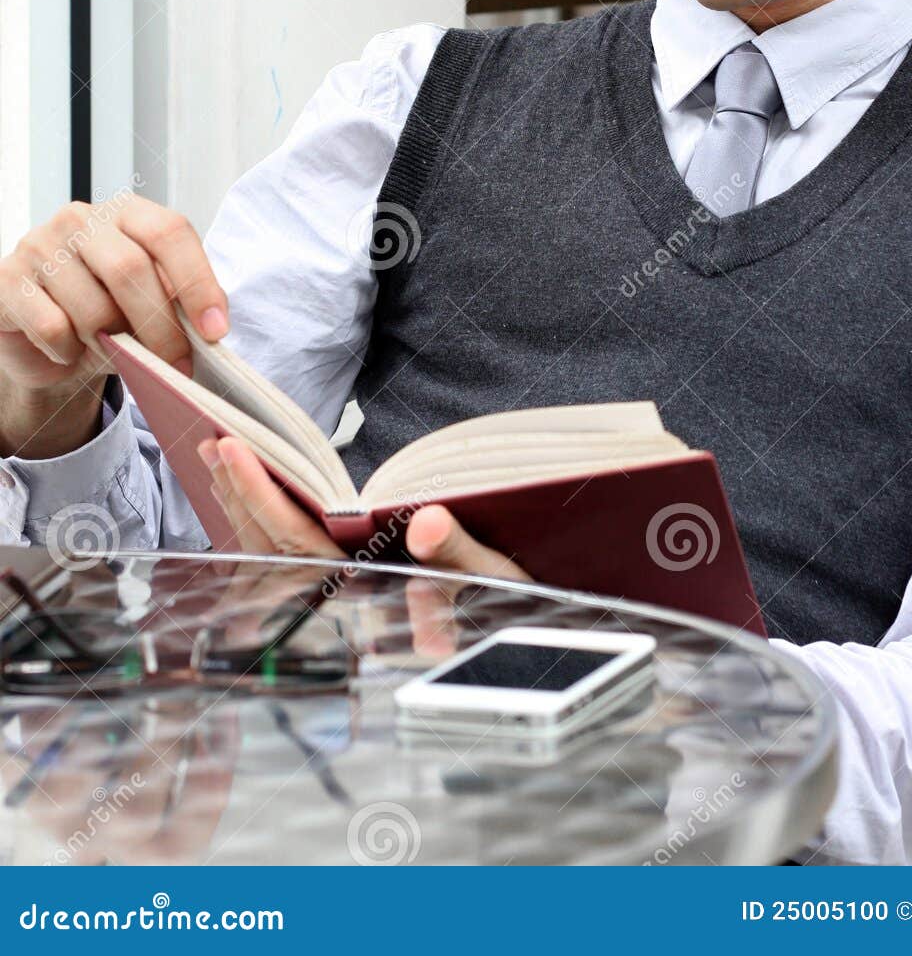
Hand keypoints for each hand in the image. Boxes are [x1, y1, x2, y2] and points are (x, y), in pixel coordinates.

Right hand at [0, 196, 228, 457]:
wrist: (42, 337)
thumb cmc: (106, 311)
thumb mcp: (148, 300)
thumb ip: (175, 301)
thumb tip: (210, 330)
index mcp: (125, 212)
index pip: (169, 232)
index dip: (197, 282)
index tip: (216, 330)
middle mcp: (80, 219)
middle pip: (132, 269)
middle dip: (162, 328)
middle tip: (178, 367)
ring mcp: (38, 245)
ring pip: (92, 307)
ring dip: (111, 345)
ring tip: (111, 352)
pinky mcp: (7, 281)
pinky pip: (52, 327)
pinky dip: (69, 351)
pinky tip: (68, 349)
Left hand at [199, 436, 531, 582]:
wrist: (519, 652)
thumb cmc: (507, 608)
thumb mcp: (492, 577)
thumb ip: (456, 553)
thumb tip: (425, 521)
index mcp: (366, 590)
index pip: (294, 541)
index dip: (258, 494)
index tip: (230, 449)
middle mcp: (343, 601)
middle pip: (269, 546)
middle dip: (238, 492)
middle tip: (211, 441)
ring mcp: (339, 604)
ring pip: (272, 558)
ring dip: (244, 510)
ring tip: (222, 462)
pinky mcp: (346, 598)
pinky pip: (286, 566)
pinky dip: (263, 531)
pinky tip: (255, 504)